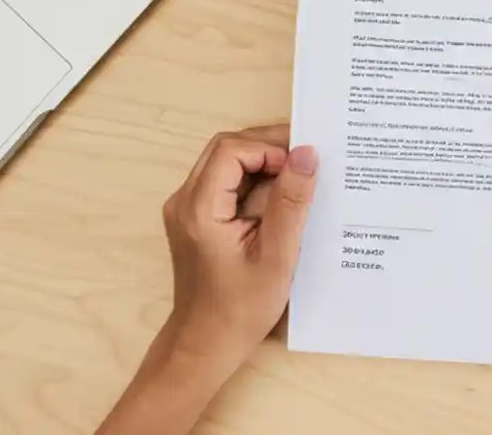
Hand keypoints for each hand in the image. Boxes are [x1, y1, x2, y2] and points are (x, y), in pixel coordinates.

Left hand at [162, 126, 318, 360]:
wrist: (206, 344)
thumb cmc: (239, 309)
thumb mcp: (276, 256)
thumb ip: (291, 202)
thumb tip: (307, 154)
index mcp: (199, 209)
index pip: (231, 150)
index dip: (268, 148)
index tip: (301, 165)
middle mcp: (184, 202)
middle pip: (225, 149)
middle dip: (267, 147)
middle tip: (306, 159)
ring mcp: (187, 209)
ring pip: (225, 164)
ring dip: (262, 164)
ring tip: (299, 177)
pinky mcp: (197, 218)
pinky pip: (225, 183)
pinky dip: (254, 182)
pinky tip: (282, 196)